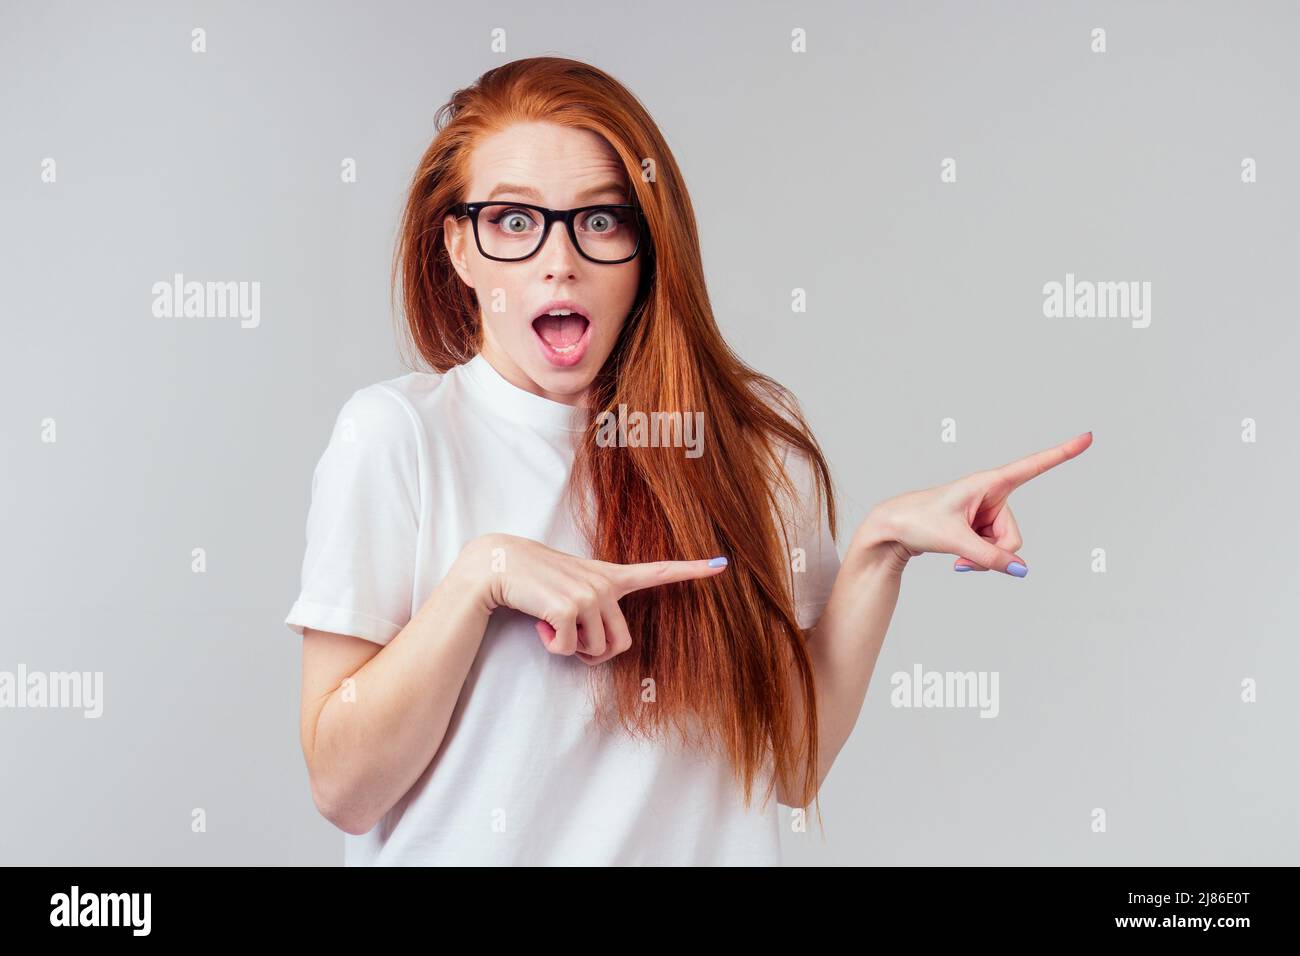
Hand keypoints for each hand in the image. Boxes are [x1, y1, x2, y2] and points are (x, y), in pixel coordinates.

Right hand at [456, 533, 728, 664]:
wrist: (498, 565)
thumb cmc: (534, 580)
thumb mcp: (571, 588)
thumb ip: (594, 608)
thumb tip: (600, 645)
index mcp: (610, 576)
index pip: (658, 571)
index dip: (691, 571)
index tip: (721, 564)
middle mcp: (605, 583)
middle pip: (620, 644)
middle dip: (594, 652)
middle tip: (568, 637)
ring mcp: (589, 594)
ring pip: (595, 651)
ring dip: (569, 648)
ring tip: (550, 622)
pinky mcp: (569, 607)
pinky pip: (568, 650)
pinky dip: (551, 646)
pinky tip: (538, 623)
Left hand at [858, 431, 1092, 575]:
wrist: (892, 528)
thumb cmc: (918, 522)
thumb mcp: (955, 541)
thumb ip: (989, 557)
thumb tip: (1021, 570)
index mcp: (988, 483)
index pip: (1033, 467)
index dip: (1062, 453)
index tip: (1089, 437)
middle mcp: (992, 493)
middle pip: (1013, 536)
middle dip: (994, 554)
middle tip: (962, 557)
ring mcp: (987, 511)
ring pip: (1004, 547)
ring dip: (983, 559)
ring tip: (956, 555)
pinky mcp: (980, 525)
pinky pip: (994, 550)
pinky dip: (978, 559)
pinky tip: (957, 557)